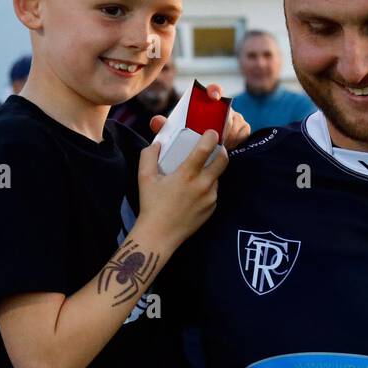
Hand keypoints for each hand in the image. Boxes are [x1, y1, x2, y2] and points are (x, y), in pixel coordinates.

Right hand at [136, 128, 227, 249]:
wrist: (159, 235)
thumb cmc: (151, 205)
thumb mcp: (144, 177)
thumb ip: (149, 155)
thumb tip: (157, 143)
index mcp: (187, 175)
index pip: (206, 149)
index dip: (211, 137)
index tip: (211, 132)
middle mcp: (203, 185)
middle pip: (223, 160)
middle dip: (221, 151)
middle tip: (214, 148)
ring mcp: (210, 198)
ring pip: (217, 176)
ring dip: (211, 171)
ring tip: (198, 173)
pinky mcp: (212, 208)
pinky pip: (214, 191)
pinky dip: (207, 187)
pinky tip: (194, 191)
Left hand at [148, 84, 250, 149]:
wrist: (200, 157)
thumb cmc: (186, 140)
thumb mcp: (173, 134)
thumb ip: (164, 127)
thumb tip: (156, 121)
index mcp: (206, 104)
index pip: (213, 91)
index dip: (214, 90)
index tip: (213, 96)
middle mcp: (222, 109)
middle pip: (227, 112)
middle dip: (221, 124)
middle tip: (213, 136)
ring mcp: (235, 119)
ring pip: (235, 124)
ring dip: (226, 136)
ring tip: (217, 146)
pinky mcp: (244, 130)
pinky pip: (242, 134)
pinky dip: (235, 141)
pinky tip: (226, 147)